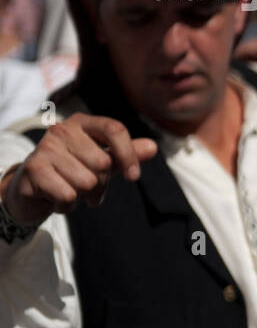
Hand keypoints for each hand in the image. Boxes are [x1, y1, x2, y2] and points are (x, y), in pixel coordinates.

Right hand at [1, 114, 157, 226]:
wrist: (33, 188)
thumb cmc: (74, 171)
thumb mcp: (105, 162)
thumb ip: (127, 154)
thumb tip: (153, 147)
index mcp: (83, 123)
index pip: (114, 130)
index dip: (128, 155)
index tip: (134, 177)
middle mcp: (62, 130)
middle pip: (103, 162)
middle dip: (101, 183)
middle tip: (88, 186)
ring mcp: (45, 148)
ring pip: (86, 182)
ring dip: (82, 196)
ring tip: (70, 190)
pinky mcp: (33, 169)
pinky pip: (68, 195)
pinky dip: (66, 205)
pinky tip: (56, 198)